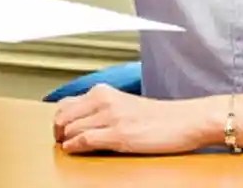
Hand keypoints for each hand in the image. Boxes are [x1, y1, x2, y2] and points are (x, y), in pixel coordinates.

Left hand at [53, 84, 213, 154]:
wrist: (184, 121)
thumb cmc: (158, 117)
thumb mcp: (123, 105)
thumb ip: (101, 108)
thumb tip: (77, 120)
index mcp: (104, 92)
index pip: (65, 104)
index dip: (59, 120)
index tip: (60, 130)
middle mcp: (104, 100)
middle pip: (63, 117)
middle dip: (58, 131)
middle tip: (61, 141)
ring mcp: (111, 117)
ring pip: (71, 129)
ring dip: (66, 140)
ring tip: (68, 147)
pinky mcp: (118, 135)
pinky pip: (85, 141)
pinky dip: (75, 147)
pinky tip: (74, 151)